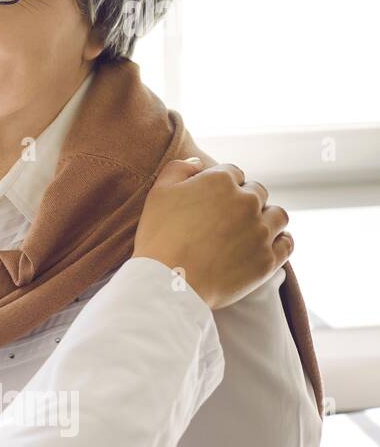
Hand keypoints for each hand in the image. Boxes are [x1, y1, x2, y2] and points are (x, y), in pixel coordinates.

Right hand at [133, 158, 291, 309]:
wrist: (169, 283)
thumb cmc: (159, 237)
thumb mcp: (158, 193)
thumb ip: (179, 169)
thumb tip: (198, 163)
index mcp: (220, 181)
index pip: (232, 173)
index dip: (221, 186)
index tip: (211, 202)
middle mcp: (247, 201)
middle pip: (257, 192)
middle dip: (244, 201)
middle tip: (225, 220)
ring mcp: (261, 230)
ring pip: (277, 215)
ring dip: (266, 219)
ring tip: (248, 232)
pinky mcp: (269, 258)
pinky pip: (287, 243)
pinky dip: (279, 241)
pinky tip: (265, 245)